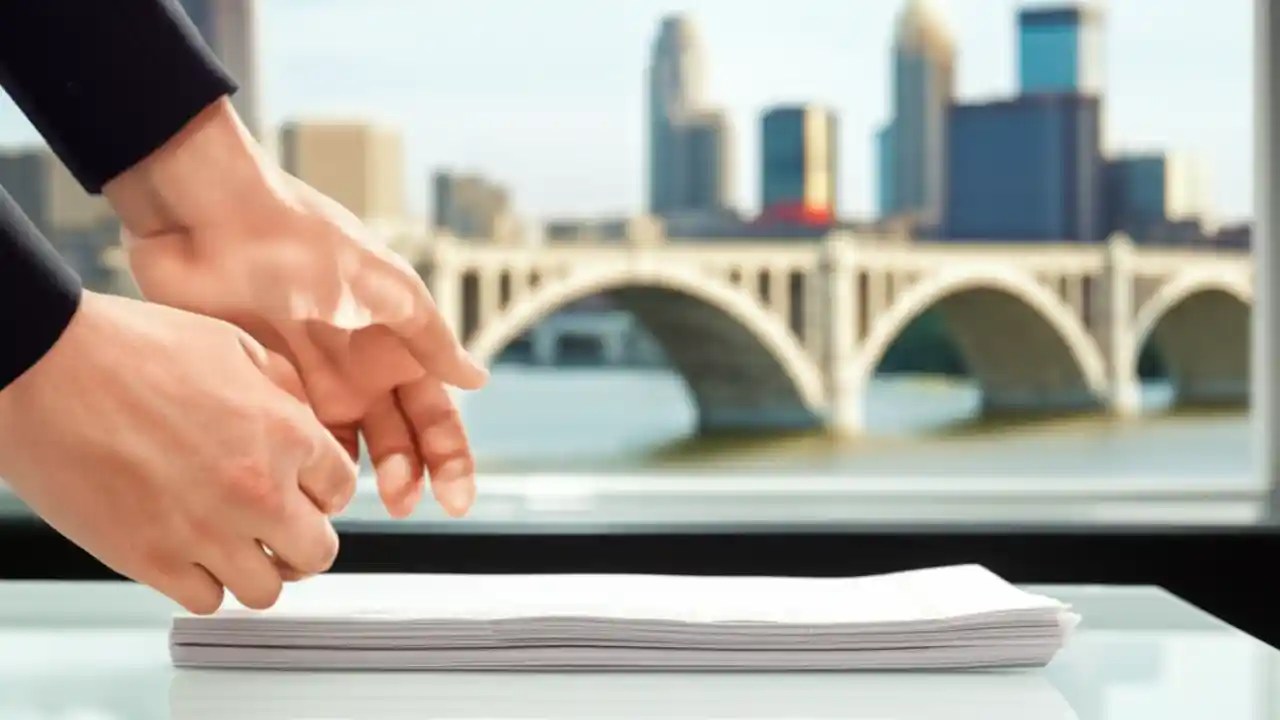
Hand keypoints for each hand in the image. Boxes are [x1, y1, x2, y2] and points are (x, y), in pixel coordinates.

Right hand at [0, 292, 357, 613]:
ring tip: (232, 545)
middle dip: (302, 540)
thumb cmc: (129, 347)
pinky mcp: (151, 561)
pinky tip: (189, 552)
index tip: (305, 491)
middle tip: (280, 529)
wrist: (45, 366)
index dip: (324, 491)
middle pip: (318, 553)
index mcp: (285, 434)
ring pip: (266, 590)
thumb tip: (307, 424)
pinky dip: (203, 584)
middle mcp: (257, 491)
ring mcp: (205, 533)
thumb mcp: (233, 344)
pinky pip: (205, 601)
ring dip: (256, 569)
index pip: (343, 491)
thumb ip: (283, 390)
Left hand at [104, 98, 488, 518]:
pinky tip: (304, 477)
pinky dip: (304, 466)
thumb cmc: (308, 240)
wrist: (215, 221)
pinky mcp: (264, 390)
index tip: (456, 500)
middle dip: (407, 476)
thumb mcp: (387, 288)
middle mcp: (359, 370)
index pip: (435, 416)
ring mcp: (311, 382)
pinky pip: (292, 442)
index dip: (450, 459)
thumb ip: (431, 340)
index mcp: (396, 345)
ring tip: (348, 492)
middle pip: (398, 442)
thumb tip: (478, 380)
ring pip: (346, 450)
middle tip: (399, 501)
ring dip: (356, 480)